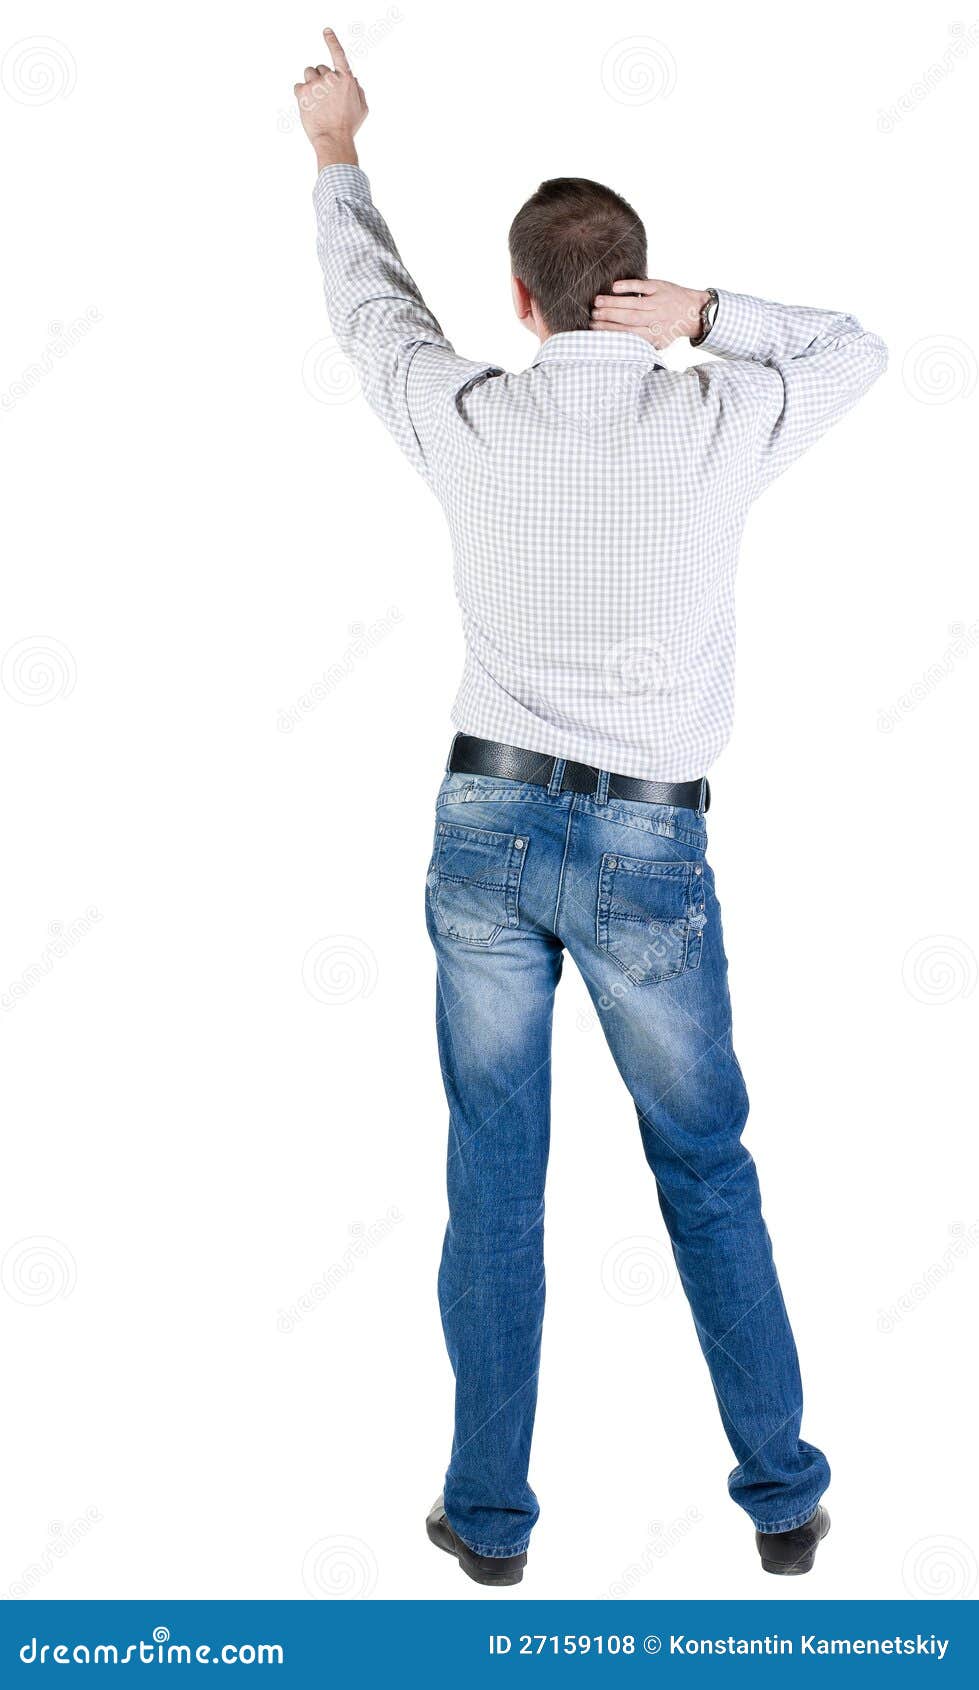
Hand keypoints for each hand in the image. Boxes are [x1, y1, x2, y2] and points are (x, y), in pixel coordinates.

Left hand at [294, 29, 367, 167]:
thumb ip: (358, 91)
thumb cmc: (349, 127)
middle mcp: (331, 78)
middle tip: (324, 98)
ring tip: (315, 101)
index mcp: (346, 79)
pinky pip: (298, 86)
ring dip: (310, 83)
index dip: (332, 41)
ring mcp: (316, 83)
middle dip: (321, 79)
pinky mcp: (303, 91)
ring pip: (308, 73)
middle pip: (321, 68)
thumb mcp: (363, 109)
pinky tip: (308, 107)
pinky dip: (301, 95)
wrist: (334, 139)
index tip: (326, 31)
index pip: (338, 54)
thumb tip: (353, 81)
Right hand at [590, 280, 709, 348]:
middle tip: (592, 316)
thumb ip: (643, 344)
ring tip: (597, 302)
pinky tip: (614, 287)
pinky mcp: (660, 287)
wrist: (695, 312)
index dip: (611, 331)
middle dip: (609, 317)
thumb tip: (618, 346)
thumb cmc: (672, 328)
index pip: (629, 333)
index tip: (594, 329)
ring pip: (633, 303)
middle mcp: (657, 319)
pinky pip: (642, 286)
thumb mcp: (660, 342)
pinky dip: (628, 286)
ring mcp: (659, 302)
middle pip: (629, 318)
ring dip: (613, 302)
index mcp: (655, 335)